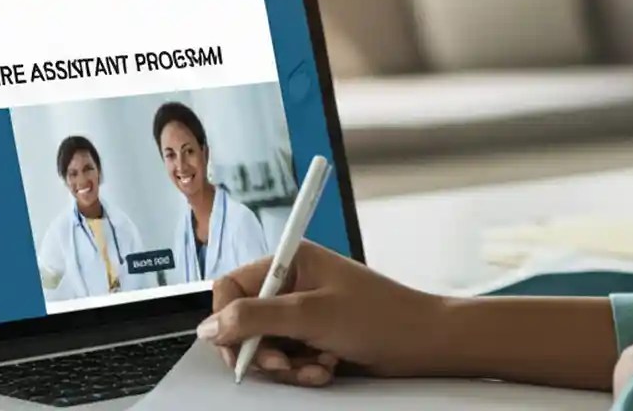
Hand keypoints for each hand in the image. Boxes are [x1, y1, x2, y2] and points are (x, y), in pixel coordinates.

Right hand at [196, 241, 444, 385]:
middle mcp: (292, 284)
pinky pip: (287, 361)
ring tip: (318, 365)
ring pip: (265, 347)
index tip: (234, 346)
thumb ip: (255, 318)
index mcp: (290, 261)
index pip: (232, 287)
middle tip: (282, 363)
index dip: (227, 318)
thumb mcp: (310, 315)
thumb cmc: (380, 316)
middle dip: (262, 349)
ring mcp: (303, 314)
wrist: (422, 345)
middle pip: (244, 322)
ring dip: (287, 365)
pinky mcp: (313, 339)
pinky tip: (326, 369)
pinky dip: (302, 371)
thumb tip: (210, 326)